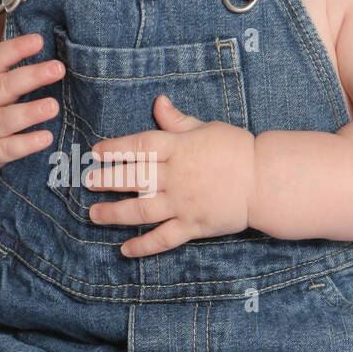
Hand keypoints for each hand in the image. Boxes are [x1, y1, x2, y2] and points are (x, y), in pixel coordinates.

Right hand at [0, 31, 63, 174]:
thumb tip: (34, 39)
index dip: (14, 49)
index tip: (38, 40)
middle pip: (2, 88)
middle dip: (31, 77)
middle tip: (58, 68)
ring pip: (4, 120)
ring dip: (29, 113)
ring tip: (53, 105)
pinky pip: (6, 149)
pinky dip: (26, 145)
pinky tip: (46, 137)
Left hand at [84, 94, 255, 256]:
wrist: (265, 180)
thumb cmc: (236, 149)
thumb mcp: (206, 128)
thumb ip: (178, 121)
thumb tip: (158, 102)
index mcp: (180, 148)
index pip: (140, 146)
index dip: (116, 148)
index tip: (96, 152)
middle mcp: (177, 176)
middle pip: (135, 177)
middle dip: (108, 180)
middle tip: (87, 182)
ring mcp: (183, 203)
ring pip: (141, 210)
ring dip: (115, 213)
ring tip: (94, 214)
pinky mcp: (192, 226)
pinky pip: (163, 238)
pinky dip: (143, 246)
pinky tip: (125, 249)